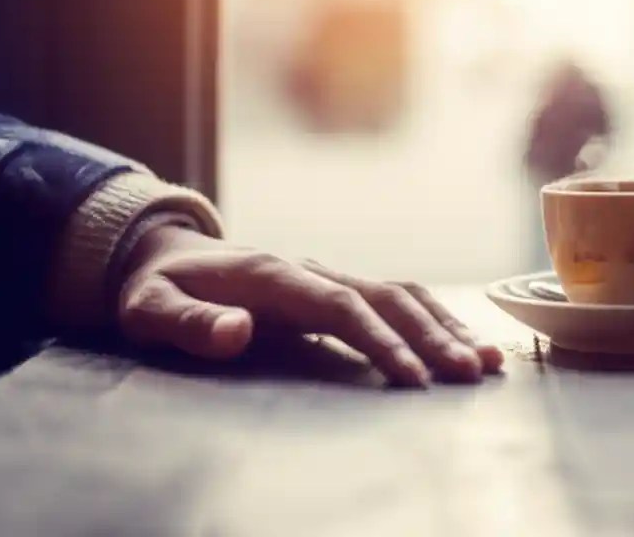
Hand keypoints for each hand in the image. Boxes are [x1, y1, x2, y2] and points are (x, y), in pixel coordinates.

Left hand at [115, 226, 503, 386]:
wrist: (165, 256)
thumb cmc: (157, 290)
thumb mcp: (149, 308)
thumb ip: (188, 322)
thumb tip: (237, 332)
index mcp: (274, 276)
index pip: (340, 305)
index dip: (380, 338)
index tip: (412, 376)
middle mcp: (311, 270)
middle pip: (385, 297)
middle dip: (432, 336)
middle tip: (470, 374)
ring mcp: (327, 275)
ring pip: (400, 293)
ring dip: (444, 325)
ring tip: (484, 361)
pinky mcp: (336, 287)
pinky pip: (394, 299)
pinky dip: (433, 319)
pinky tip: (461, 342)